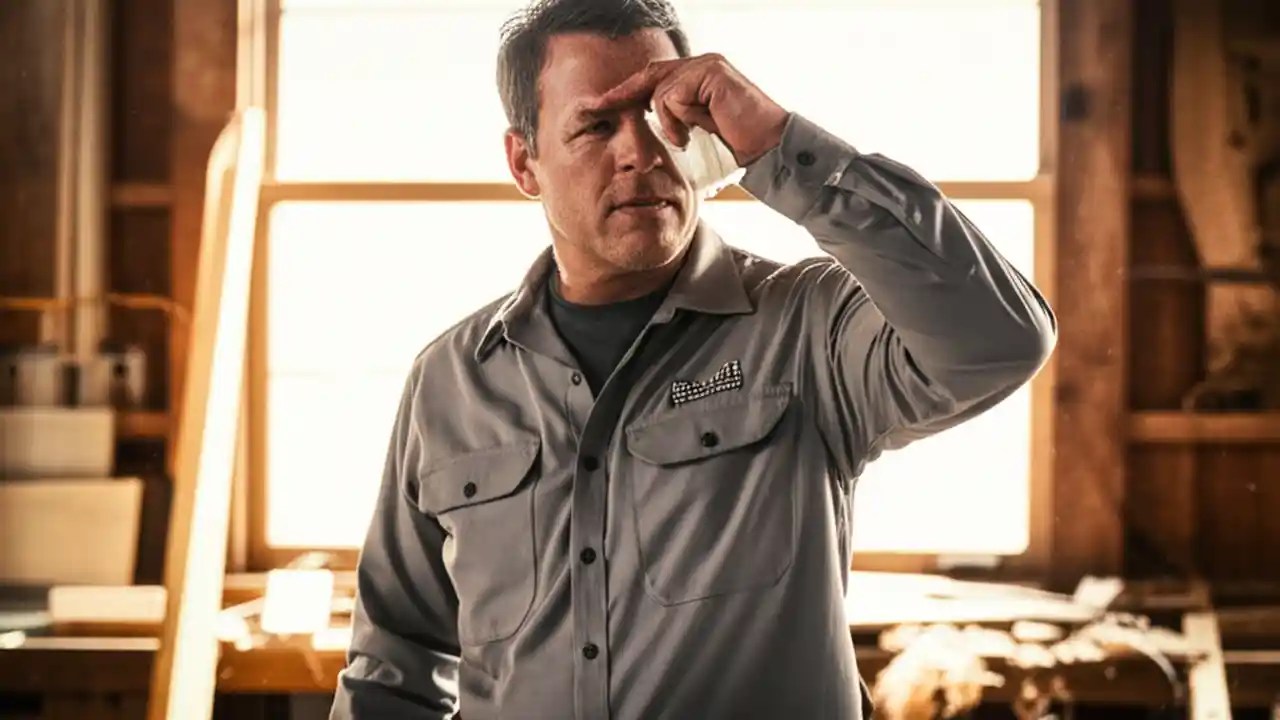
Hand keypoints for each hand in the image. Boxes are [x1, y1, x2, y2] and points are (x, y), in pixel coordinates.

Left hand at [584, 53, 789, 166]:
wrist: (767, 150)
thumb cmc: (736, 147)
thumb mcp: (695, 132)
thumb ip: (674, 120)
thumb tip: (643, 122)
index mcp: (698, 77)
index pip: (654, 78)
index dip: (626, 92)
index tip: (600, 105)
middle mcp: (702, 66)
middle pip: (650, 76)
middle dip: (624, 95)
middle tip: (598, 108)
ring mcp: (707, 66)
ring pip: (660, 90)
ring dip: (668, 121)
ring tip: (686, 137)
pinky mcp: (710, 72)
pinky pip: (672, 95)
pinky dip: (676, 117)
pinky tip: (692, 131)